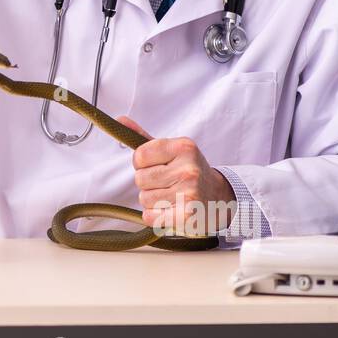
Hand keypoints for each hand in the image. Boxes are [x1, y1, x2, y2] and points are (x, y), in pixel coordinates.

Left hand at [116, 115, 237, 236]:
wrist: (218, 196)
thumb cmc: (188, 170)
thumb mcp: (171, 150)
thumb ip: (143, 137)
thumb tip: (119, 120)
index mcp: (183, 147)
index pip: (140, 155)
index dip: (141, 163)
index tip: (154, 165)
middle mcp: (188, 169)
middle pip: (140, 179)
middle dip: (147, 183)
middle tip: (165, 183)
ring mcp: (189, 193)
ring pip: (144, 199)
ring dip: (152, 200)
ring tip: (170, 196)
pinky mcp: (187, 215)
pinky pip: (150, 217)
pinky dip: (155, 216)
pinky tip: (170, 209)